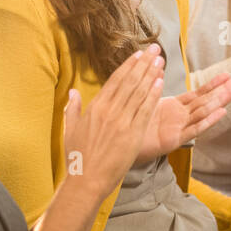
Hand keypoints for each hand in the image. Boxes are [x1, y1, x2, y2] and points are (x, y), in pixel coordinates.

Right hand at [62, 44, 164, 195]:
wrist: (86, 180)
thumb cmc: (77, 157)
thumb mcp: (69, 129)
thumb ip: (72, 108)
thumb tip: (72, 91)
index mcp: (95, 107)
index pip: (115, 80)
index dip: (128, 65)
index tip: (138, 54)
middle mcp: (110, 111)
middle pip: (130, 81)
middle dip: (143, 64)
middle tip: (154, 50)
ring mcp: (122, 122)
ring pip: (139, 92)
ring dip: (151, 74)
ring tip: (160, 61)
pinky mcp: (133, 135)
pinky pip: (146, 110)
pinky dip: (153, 95)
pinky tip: (160, 82)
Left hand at [132, 72, 230, 165]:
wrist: (119, 145)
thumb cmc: (132, 125)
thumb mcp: (144, 101)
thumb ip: (152, 85)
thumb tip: (158, 67)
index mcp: (173, 107)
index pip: (198, 93)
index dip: (213, 83)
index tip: (228, 74)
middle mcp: (180, 117)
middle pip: (206, 100)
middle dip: (224, 90)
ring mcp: (179, 128)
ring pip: (204, 111)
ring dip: (220, 100)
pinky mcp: (174, 140)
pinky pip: (194, 128)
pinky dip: (208, 120)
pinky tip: (221, 112)